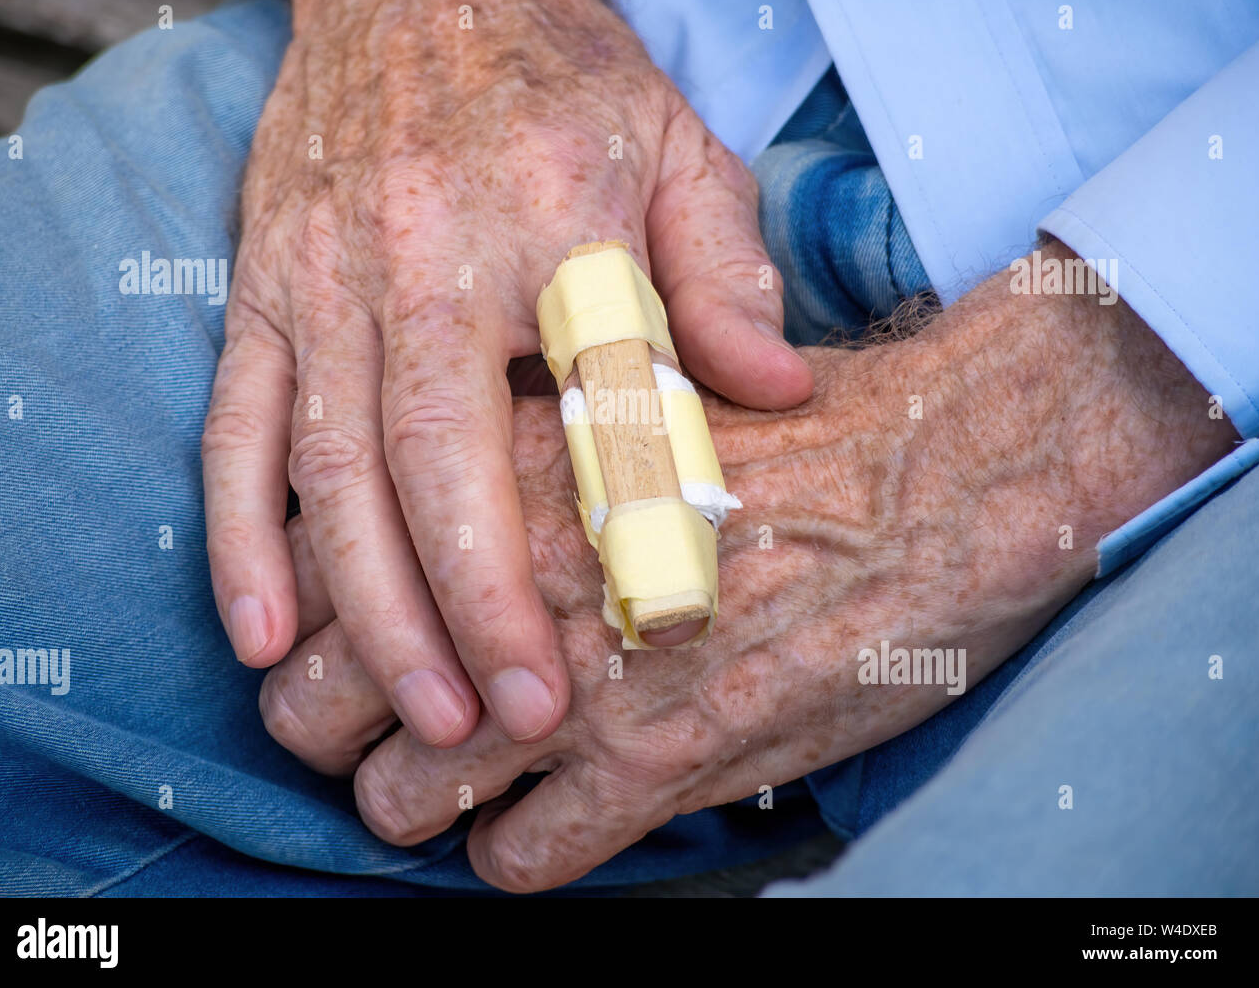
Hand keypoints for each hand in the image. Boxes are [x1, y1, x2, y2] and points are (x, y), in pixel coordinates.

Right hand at [200, 0, 811, 748]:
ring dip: (371, 606)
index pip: (589, 389)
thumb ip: (725, 273)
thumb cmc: (562, 80)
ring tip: (424, 716)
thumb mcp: (679, 148)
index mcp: (551, 215)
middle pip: (436, 459)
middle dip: (475, 606)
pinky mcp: (260, 289)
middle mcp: (422, 251)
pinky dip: (241, 539)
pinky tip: (265, 633)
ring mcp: (323, 274)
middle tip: (518, 722)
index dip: (617, 519)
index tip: (647, 628)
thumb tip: (780, 391)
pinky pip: (236, 429)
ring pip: (332, 467)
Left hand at [258, 244, 1235, 889]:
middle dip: (336, 728)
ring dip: (417, 804)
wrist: (944, 477)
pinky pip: (522, 860)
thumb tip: (441, 516)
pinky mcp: (663, 766)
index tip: (345, 636)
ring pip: (402, 799)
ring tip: (453, 787)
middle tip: (379, 725)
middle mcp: (516, 581)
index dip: (314, 620)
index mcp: (503, 474)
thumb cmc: (802, 433)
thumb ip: (530, 460)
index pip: (318, 569)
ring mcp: (585, 681)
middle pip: (321, 699)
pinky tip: (545, 826)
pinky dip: (516, 857)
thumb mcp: (641, 398)